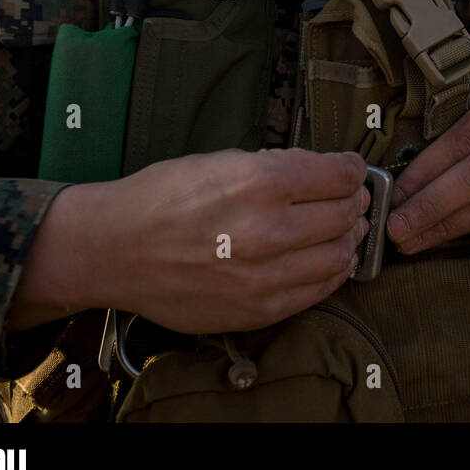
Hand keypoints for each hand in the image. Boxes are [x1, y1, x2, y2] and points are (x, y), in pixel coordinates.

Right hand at [9, 148, 370, 334]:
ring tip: (345, 228)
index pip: (339, 175)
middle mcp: (268, 230)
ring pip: (340, 255)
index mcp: (260, 182)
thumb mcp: (222, 161)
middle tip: (351, 197)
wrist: (116, 250)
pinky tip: (330, 259)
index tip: (351, 169)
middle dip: (353, 202)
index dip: (352, 169)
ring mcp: (265, 275)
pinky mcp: (259, 309)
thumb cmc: (163, 199)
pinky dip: (333, 271)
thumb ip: (277, 167)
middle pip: (344, 214)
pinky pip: (319, 290)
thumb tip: (322, 171)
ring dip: (349, 238)